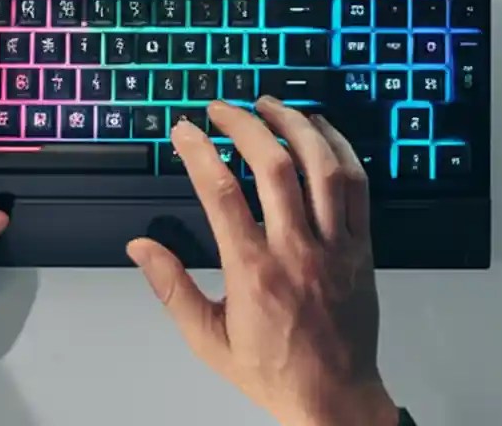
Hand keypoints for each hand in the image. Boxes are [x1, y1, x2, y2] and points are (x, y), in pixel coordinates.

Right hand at [128, 98, 397, 425]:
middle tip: (224, 108)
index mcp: (253, 272)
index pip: (220, 193)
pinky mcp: (361, 247)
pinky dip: (340, 149)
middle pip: (273, 166)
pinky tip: (321, 131)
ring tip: (271, 105)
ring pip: (320, 167)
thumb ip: (172, 290)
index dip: (199, 151)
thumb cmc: (274, 371)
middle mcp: (296, 251)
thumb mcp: (208, 340)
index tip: (185, 130)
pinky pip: (357, 186)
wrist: (334, 397)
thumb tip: (140, 249)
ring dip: (295, 126)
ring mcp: (334, 246)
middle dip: (244, 125)